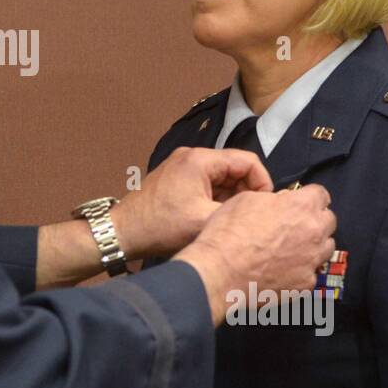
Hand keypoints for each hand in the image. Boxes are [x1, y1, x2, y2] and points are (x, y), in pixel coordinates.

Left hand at [112, 146, 273, 259]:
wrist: (123, 232)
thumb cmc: (161, 227)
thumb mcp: (205, 221)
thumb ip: (238, 212)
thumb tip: (261, 211)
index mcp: (200, 159)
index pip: (248, 161)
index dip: (263, 182)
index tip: (264, 206)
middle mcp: (191, 156)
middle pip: (234, 167)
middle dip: (246, 191)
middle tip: (248, 216)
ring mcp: (182, 166)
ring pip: (221, 176)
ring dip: (231, 196)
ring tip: (231, 219)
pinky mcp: (175, 178)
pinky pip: (207, 182)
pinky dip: (216, 197)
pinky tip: (215, 217)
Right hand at [174, 185, 336, 324]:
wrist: (221, 272)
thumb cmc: (228, 234)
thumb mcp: (246, 199)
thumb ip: (273, 198)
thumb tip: (282, 202)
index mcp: (301, 206)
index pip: (321, 195)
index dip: (308, 197)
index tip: (301, 202)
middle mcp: (313, 232)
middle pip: (329, 220)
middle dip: (314, 220)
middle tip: (294, 224)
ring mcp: (312, 260)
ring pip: (326, 248)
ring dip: (314, 245)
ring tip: (292, 248)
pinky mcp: (305, 284)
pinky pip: (311, 272)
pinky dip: (301, 269)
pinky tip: (283, 269)